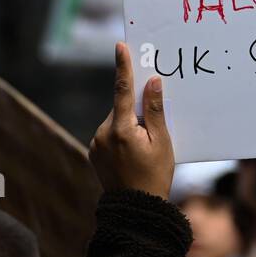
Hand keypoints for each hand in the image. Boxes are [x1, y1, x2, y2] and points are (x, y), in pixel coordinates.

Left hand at [90, 42, 175, 198]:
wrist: (135, 210)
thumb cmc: (154, 176)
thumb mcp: (161, 142)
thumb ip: (154, 110)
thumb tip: (152, 82)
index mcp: (120, 129)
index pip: (122, 90)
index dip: (123, 66)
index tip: (120, 46)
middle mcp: (103, 133)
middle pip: (121, 108)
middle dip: (136, 110)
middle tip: (153, 129)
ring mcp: (96, 144)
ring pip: (116, 122)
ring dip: (129, 125)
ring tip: (145, 149)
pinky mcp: (94, 153)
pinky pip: (110, 135)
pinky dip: (122, 136)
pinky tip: (133, 154)